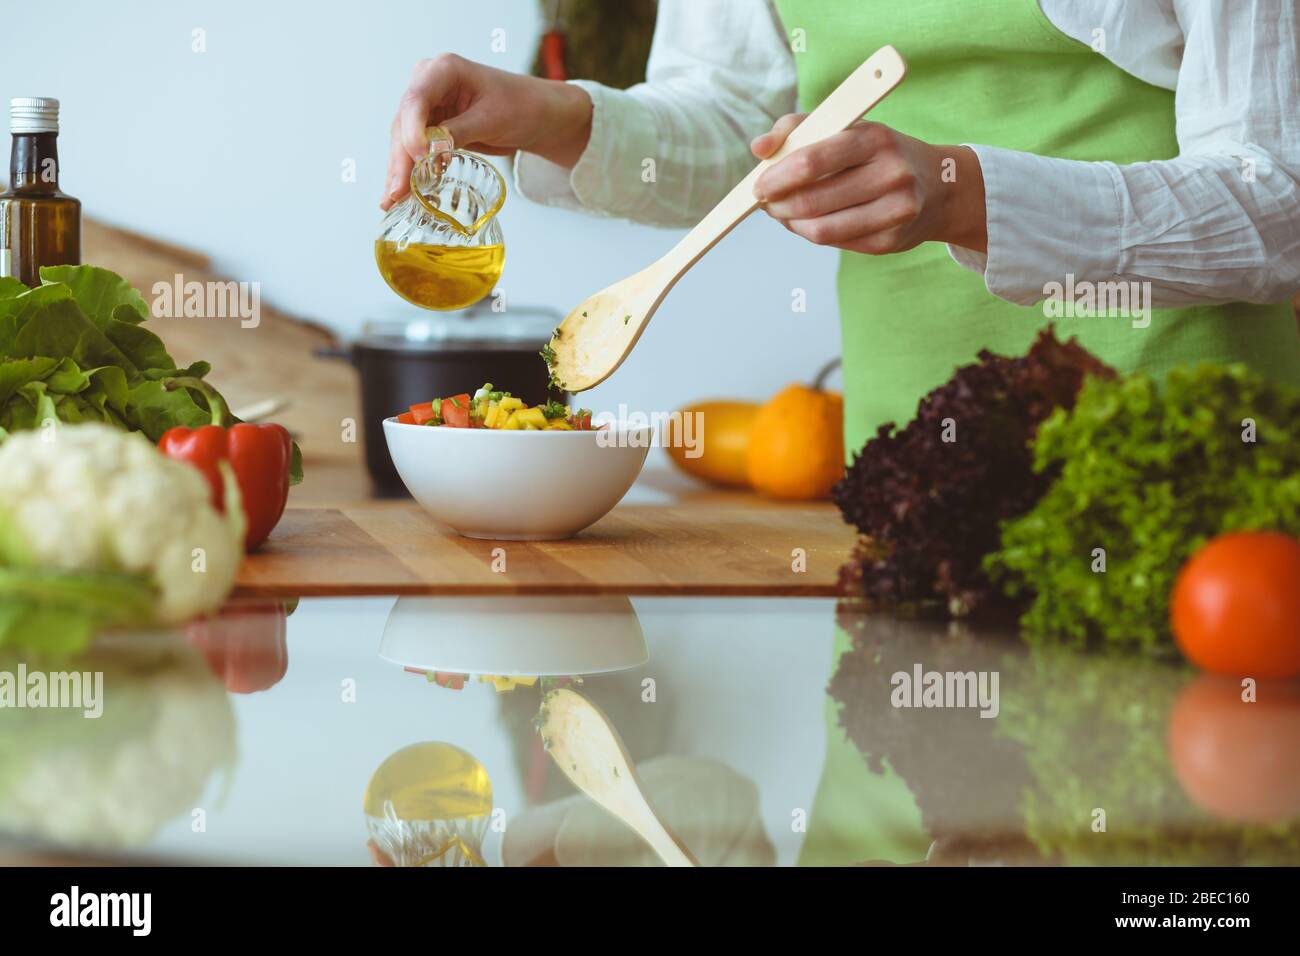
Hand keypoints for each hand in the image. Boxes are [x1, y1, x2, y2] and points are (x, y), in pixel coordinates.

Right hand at [381, 54, 592, 209]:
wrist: (536, 115)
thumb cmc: (521, 107)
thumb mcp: (492, 119)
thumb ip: (459, 131)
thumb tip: (429, 152)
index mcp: (444, 70)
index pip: (417, 99)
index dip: (412, 130)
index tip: (419, 157)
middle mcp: (428, 84)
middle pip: (404, 123)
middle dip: (400, 159)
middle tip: (396, 192)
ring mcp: (427, 107)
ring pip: (404, 141)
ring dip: (398, 171)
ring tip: (392, 201)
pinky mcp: (431, 128)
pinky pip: (414, 152)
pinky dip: (409, 173)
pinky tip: (400, 196)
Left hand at [751, 114, 986, 253]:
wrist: (939, 186)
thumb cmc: (879, 153)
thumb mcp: (847, 127)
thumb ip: (797, 128)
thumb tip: (758, 148)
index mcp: (875, 138)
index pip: (813, 160)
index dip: (777, 177)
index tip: (759, 184)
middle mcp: (891, 174)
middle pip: (812, 200)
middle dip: (778, 204)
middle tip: (765, 201)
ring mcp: (895, 211)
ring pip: (820, 229)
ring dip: (791, 224)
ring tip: (783, 213)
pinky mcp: (891, 242)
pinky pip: (836, 243)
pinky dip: (812, 234)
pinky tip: (810, 223)